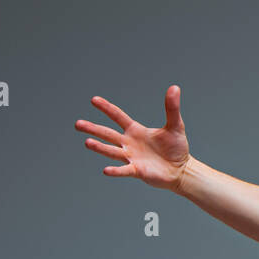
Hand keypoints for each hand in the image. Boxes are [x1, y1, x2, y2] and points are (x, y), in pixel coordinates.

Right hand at [75, 86, 190, 190]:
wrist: (181, 170)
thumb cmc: (176, 147)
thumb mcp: (175, 125)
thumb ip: (172, 108)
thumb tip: (174, 87)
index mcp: (135, 131)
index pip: (118, 116)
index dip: (106, 108)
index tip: (93, 100)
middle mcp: (129, 143)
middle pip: (107, 134)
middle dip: (93, 129)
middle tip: (77, 124)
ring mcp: (131, 157)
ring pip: (112, 151)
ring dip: (100, 147)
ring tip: (87, 142)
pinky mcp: (137, 170)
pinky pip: (124, 170)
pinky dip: (115, 170)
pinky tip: (106, 170)